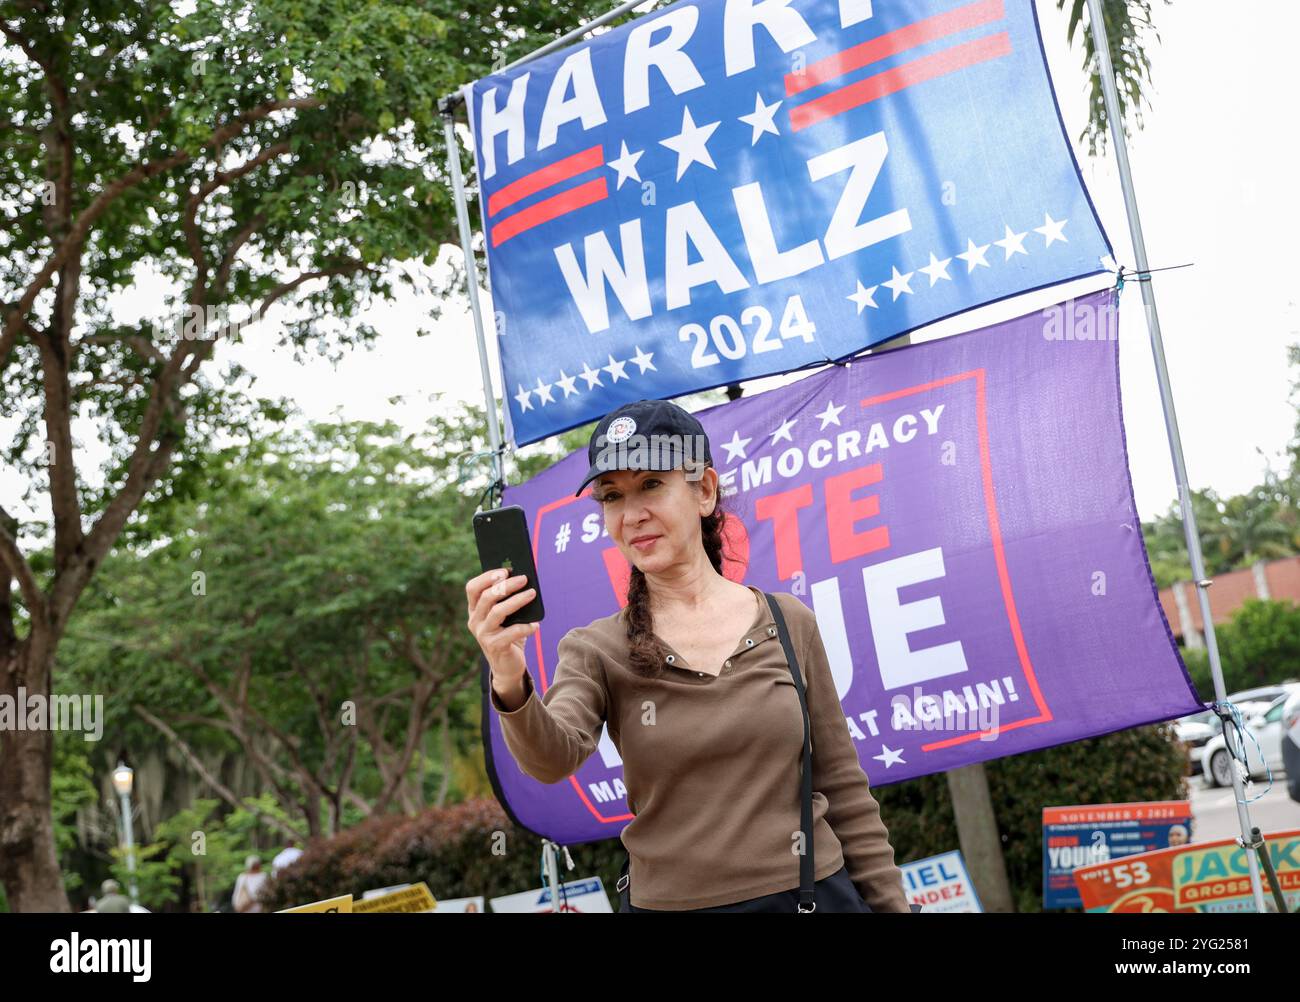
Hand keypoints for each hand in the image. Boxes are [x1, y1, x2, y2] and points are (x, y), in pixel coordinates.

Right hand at [466, 568, 538, 693]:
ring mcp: (483, 634)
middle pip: (486, 597)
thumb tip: (524, 580)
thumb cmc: (508, 634)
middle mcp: (475, 620)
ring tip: (532, 594)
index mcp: (474, 609)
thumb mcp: (506, 616)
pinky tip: (536, 625)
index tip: (505, 570)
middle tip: (524, 578)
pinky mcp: (494, 646)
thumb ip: (508, 600)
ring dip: (517, 600)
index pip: (472, 588)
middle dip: (506, 585)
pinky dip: (525, 627)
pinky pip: (511, 632)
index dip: (487, 577)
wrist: (507, 665)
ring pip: (498, 612)